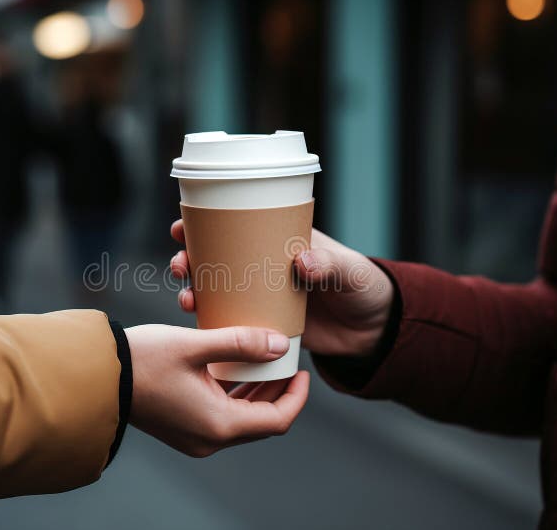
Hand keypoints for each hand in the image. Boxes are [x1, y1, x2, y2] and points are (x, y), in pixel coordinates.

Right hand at [125, 324, 309, 456]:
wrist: (97, 376)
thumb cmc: (143, 359)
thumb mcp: (196, 345)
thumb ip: (241, 343)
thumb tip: (280, 345)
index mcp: (218, 425)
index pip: (278, 420)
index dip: (297, 396)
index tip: (303, 370)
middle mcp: (209, 440)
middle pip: (261, 421)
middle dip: (278, 391)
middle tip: (286, 360)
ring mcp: (195, 438)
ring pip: (242, 419)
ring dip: (257, 393)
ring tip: (266, 360)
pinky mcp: (183, 430)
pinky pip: (222, 417)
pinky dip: (235, 396)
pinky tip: (237, 369)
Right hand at [170, 221, 393, 357]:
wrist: (374, 331)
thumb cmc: (364, 288)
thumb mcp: (349, 271)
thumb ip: (329, 265)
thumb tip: (301, 261)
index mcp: (280, 241)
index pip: (237, 225)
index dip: (205, 224)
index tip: (182, 226)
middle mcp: (264, 267)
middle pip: (216, 258)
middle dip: (191, 259)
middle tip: (182, 265)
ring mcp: (262, 297)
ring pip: (218, 290)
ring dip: (196, 291)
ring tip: (187, 298)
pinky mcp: (265, 325)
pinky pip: (233, 321)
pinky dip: (213, 321)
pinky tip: (200, 326)